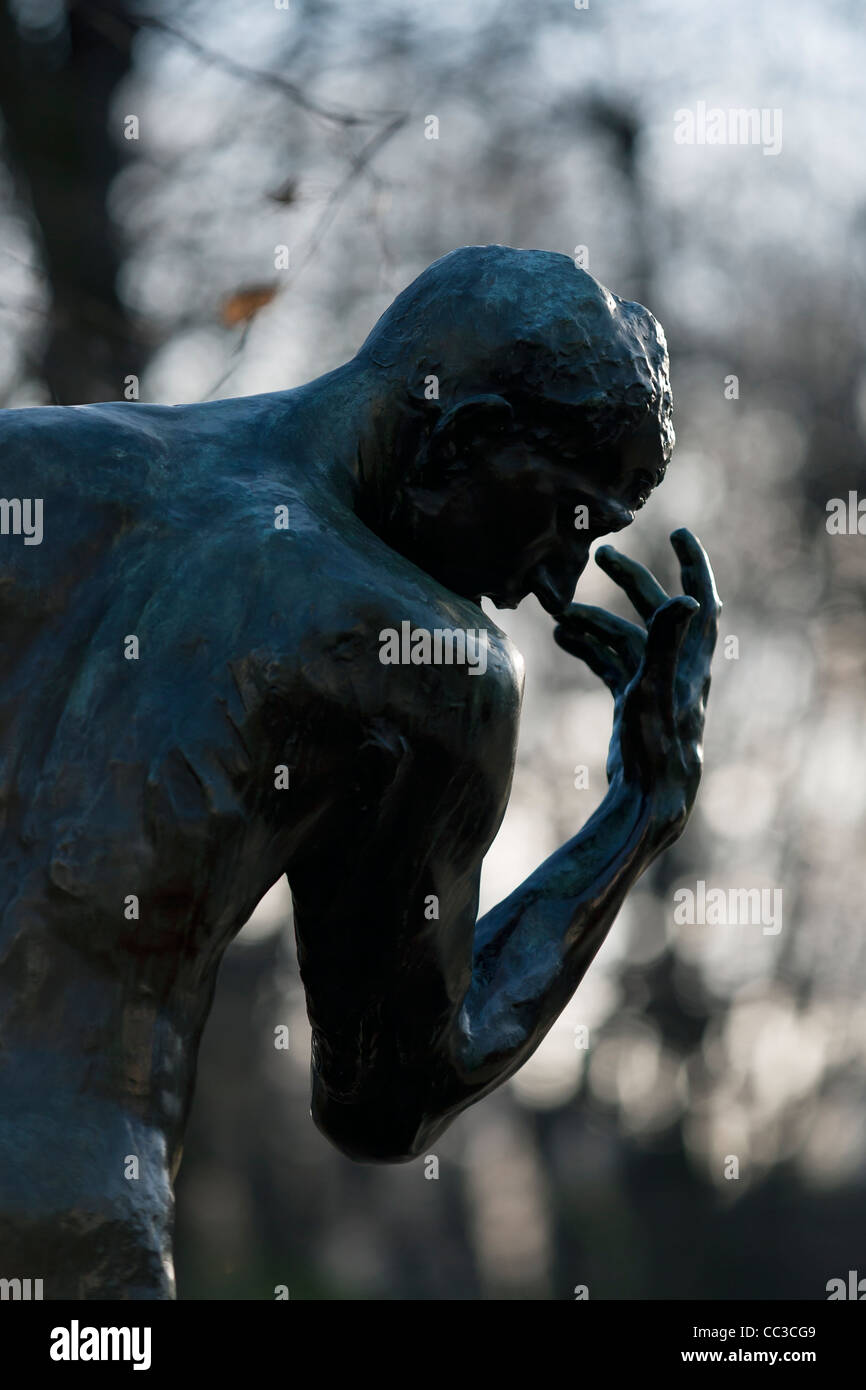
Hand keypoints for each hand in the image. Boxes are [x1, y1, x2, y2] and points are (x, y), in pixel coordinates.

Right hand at [553, 529, 720, 848]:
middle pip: (655, 612)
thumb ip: (668, 641)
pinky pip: (610, 665)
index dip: (693, 564)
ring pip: (624, 640)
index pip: (698, 601)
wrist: (648, 801)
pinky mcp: (634, 705)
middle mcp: (676, 669)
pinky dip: (588, 648)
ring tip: (559, 610)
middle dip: (629, 581)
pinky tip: (562, 636)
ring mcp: (654, 686)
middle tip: (601, 553)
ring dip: (594, 622)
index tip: (678, 534)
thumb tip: (688, 596)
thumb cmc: (656, 749)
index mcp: (690, 660)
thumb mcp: (655, 690)